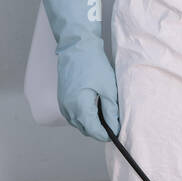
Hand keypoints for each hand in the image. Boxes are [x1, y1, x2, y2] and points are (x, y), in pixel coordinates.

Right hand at [42, 0, 120, 141]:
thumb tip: (115, 127)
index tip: (118, 130)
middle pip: (86, 130)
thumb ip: (111, 111)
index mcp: (79, 108)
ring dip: (92, 122)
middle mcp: (68, 110)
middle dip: (100, 129)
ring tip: (105, 109)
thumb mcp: (108, 89)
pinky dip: (85, 115)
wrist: (76, 47)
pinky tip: (95, 104)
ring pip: (80, 123)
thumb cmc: (92, 64)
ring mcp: (63, 105)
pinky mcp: (63, 100)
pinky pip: (74, 115)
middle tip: (114, 118)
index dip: (108, 134)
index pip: (95, 132)